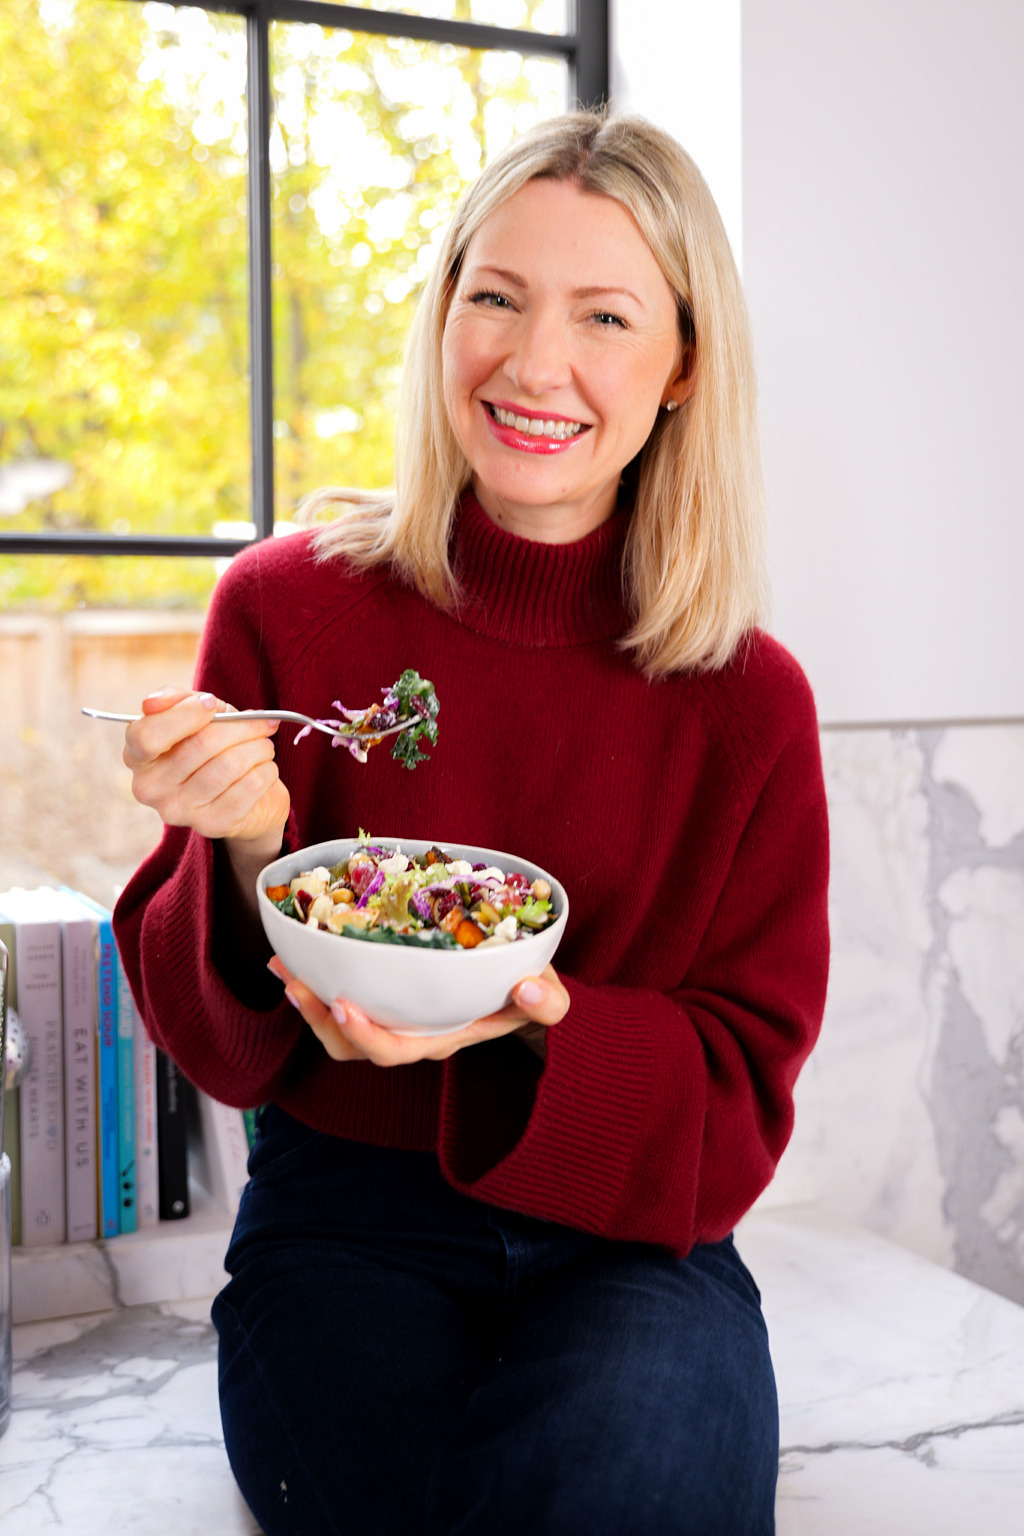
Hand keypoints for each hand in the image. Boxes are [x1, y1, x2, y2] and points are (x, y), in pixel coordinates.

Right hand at [124, 686, 290, 853]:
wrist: (242, 792)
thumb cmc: (212, 744)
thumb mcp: (194, 713)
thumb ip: (175, 699)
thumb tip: (152, 703)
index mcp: (136, 756)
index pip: (147, 736)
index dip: (185, 714)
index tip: (212, 704)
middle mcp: (149, 788)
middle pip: (201, 744)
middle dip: (241, 727)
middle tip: (261, 723)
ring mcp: (178, 811)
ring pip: (229, 765)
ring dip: (258, 748)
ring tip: (264, 745)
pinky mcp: (211, 825)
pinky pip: (250, 786)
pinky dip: (266, 770)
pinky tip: (265, 767)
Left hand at [266, 956, 568, 1065]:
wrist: (524, 987)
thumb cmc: (531, 991)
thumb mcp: (549, 997)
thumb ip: (547, 1001)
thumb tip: (528, 987)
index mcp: (441, 1037)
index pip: (396, 1049)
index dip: (364, 1035)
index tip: (341, 1004)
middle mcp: (409, 1034)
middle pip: (351, 1045)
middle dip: (316, 1016)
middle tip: (293, 980)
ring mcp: (393, 1015)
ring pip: (336, 1024)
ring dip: (306, 997)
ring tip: (283, 965)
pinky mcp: (384, 993)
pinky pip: (341, 995)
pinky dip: (317, 976)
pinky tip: (300, 949)